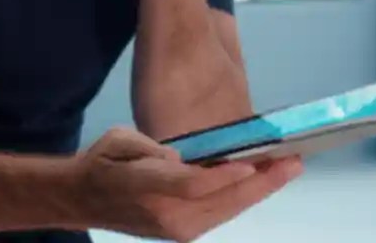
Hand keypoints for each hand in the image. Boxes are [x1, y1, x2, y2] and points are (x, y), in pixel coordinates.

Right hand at [70, 127, 302, 242]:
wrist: (82, 199)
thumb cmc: (104, 161)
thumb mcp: (121, 141)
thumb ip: (152, 150)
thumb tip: (183, 160)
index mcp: (146, 187)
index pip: (192, 185)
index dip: (224, 176)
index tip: (252, 163)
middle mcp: (166, 215)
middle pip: (223, 201)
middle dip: (262, 183)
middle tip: (293, 162)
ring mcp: (176, 229)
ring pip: (228, 210)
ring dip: (261, 191)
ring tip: (288, 169)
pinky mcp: (183, 233)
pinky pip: (221, 214)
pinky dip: (245, 197)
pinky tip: (264, 181)